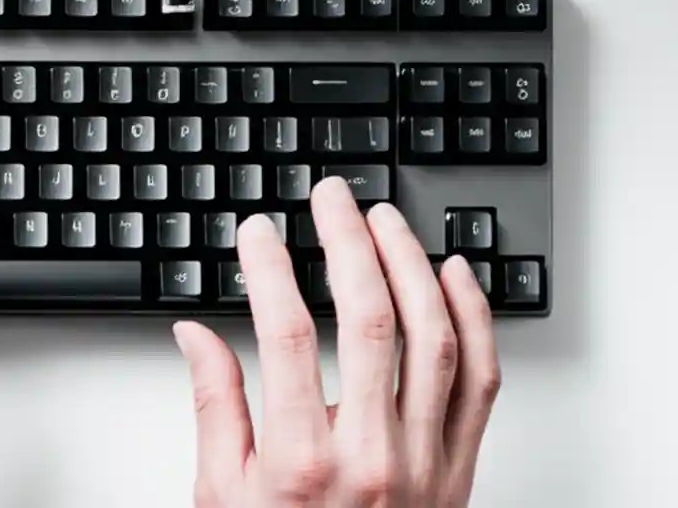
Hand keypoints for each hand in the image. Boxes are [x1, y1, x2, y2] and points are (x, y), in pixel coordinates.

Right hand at [174, 177, 500, 506]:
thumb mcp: (221, 494)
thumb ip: (212, 406)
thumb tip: (195, 335)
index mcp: (303, 461)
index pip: (287, 334)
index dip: (270, 269)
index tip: (258, 234)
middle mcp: (373, 454)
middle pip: (369, 319)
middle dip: (347, 242)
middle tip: (330, 199)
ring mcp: (426, 459)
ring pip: (432, 337)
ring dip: (410, 265)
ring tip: (385, 221)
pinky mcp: (460, 467)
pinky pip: (481, 379)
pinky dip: (473, 320)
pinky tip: (453, 276)